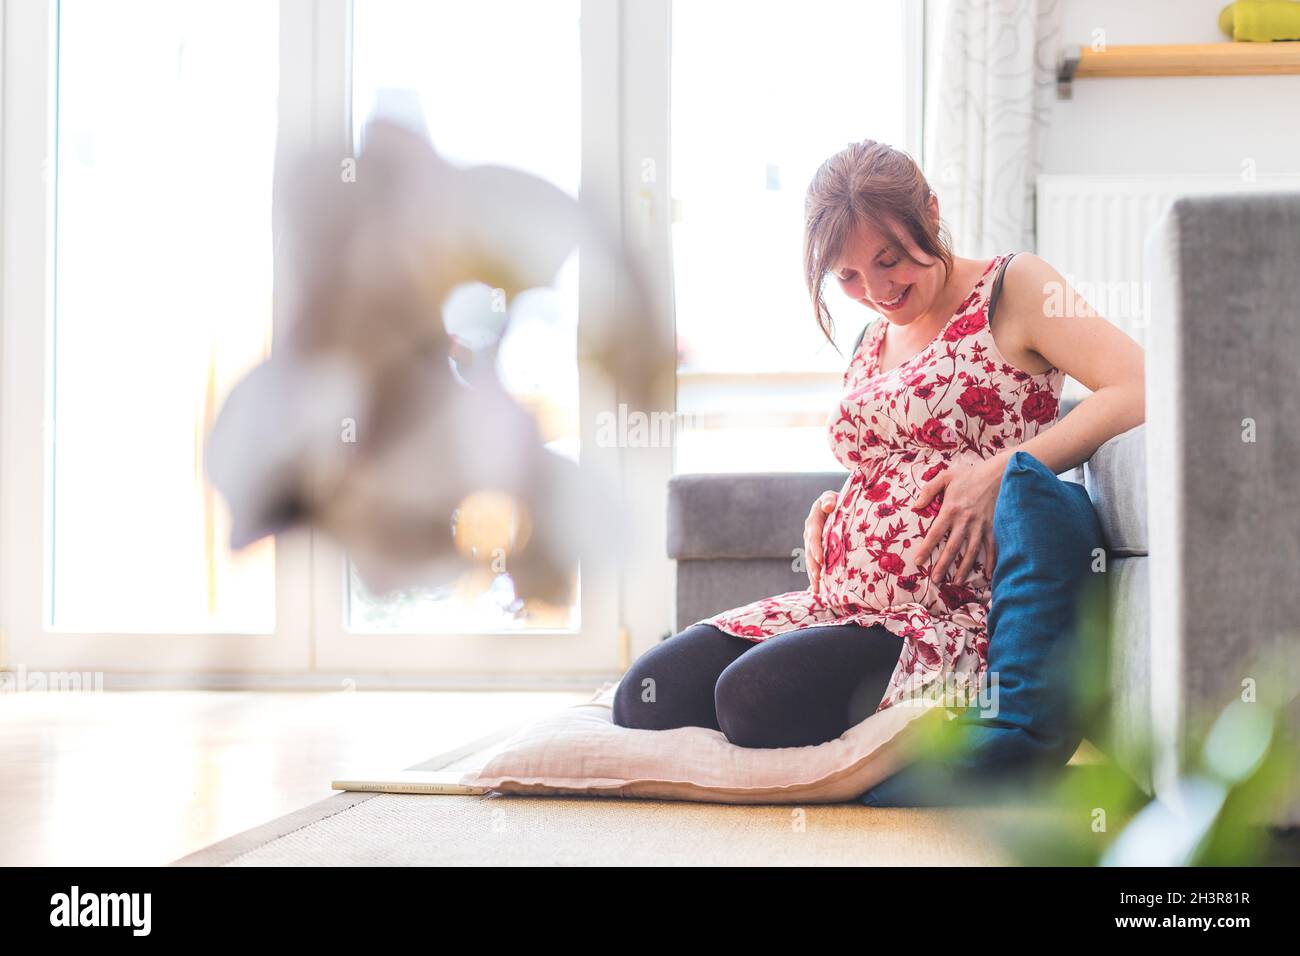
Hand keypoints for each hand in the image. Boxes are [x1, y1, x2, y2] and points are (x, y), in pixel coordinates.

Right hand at [803, 490, 837, 590]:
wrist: (841, 506)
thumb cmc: (840, 500)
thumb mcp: (833, 497)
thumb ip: (829, 499)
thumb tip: (828, 505)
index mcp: (814, 519)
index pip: (813, 535)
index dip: (815, 548)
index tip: (821, 560)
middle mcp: (810, 532)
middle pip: (810, 551)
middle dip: (813, 566)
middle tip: (818, 580)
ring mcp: (813, 543)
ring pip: (811, 561)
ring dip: (813, 576)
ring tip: (816, 591)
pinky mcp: (818, 551)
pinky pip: (815, 565)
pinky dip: (815, 579)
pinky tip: (816, 593)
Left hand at [911, 453, 1007, 585]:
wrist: (999, 473)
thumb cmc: (970, 475)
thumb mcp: (946, 477)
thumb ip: (929, 490)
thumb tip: (915, 506)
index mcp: (951, 510)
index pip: (935, 534)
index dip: (926, 549)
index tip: (918, 561)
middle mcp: (965, 521)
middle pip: (952, 548)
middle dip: (943, 565)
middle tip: (936, 580)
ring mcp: (981, 526)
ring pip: (971, 552)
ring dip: (964, 568)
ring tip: (957, 583)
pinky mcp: (994, 527)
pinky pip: (992, 547)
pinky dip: (991, 562)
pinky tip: (987, 574)